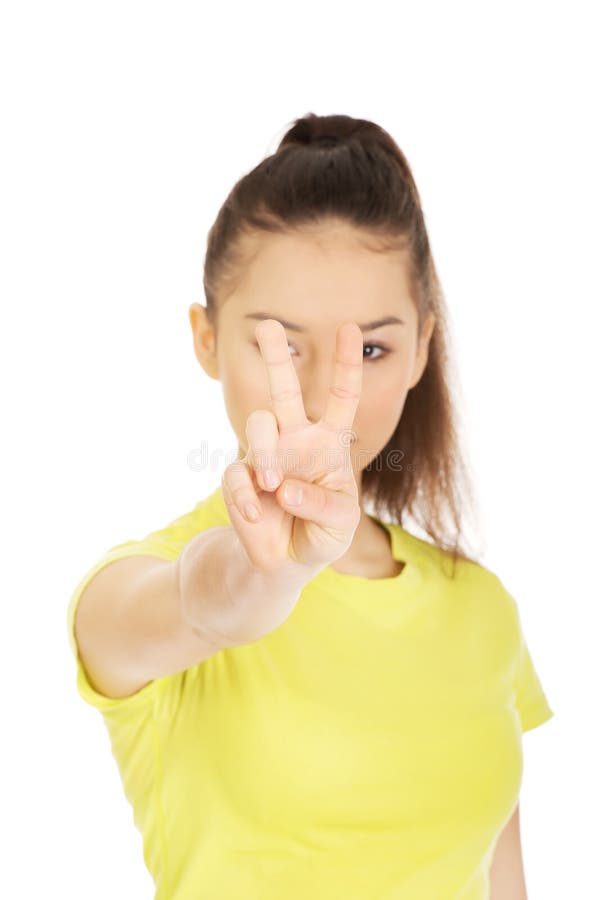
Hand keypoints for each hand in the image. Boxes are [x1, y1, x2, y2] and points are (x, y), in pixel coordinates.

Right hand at [221, 318, 363, 573]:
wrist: (286, 563)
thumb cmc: (322, 533)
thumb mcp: (340, 523)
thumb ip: (323, 504)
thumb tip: (284, 486)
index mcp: (329, 443)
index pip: (341, 397)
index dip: (346, 364)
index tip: (351, 327)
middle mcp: (294, 440)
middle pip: (284, 389)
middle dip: (276, 356)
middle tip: (267, 324)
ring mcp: (264, 456)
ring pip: (258, 423)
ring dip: (264, 453)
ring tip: (271, 485)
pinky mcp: (238, 478)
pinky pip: (235, 474)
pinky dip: (245, 499)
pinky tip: (256, 515)